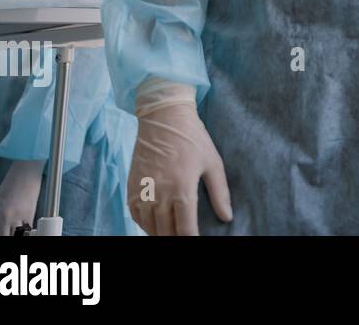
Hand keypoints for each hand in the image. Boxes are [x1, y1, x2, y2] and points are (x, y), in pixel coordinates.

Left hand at [0, 159, 43, 235]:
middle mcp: (5, 217)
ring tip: (18, 233)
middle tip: (10, 234)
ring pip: (17, 235)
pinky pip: (28, 229)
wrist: (25, 173)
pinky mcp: (30, 213)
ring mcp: (18, 216)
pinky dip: (28, 231)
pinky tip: (28, 231)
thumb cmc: (11, 184)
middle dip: (7, 237)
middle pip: (4, 237)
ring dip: (18, 235)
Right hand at [129, 80, 231, 234]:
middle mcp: (159, 195)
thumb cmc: (192, 139)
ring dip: (161, 233)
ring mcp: (143, 193)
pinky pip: (136, 216)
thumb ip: (220, 193)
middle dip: (177, 238)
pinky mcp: (131, 188)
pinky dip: (145, 224)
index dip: (191, 240)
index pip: (185, 230)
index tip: (198, 241)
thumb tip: (227, 217)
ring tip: (173, 231)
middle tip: (186, 235)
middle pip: (166, 233)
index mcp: (182, 190)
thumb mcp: (213, 163)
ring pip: (149, 228)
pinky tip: (156, 223)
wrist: (163, 118)